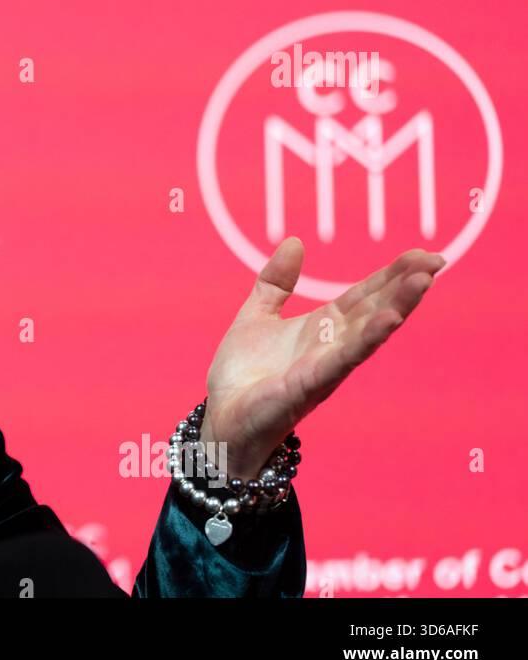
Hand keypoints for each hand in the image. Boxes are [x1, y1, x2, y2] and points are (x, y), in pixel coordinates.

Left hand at [199, 237, 445, 479]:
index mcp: (322, 328)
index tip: (422, 253)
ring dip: (397, 307)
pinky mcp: (308, 385)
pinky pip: (341, 359)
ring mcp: (325, 367)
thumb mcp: (257, 315)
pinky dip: (365, 339)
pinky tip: (388, 320)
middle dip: (404, 286)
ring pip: (368, 333)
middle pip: (375, 310)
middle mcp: (332, 346)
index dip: (391, 275)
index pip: (364, 296)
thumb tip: (295, 241)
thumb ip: (276, 281)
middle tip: (435, 259)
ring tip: (423, 281)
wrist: (222, 418)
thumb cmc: (243, 374)